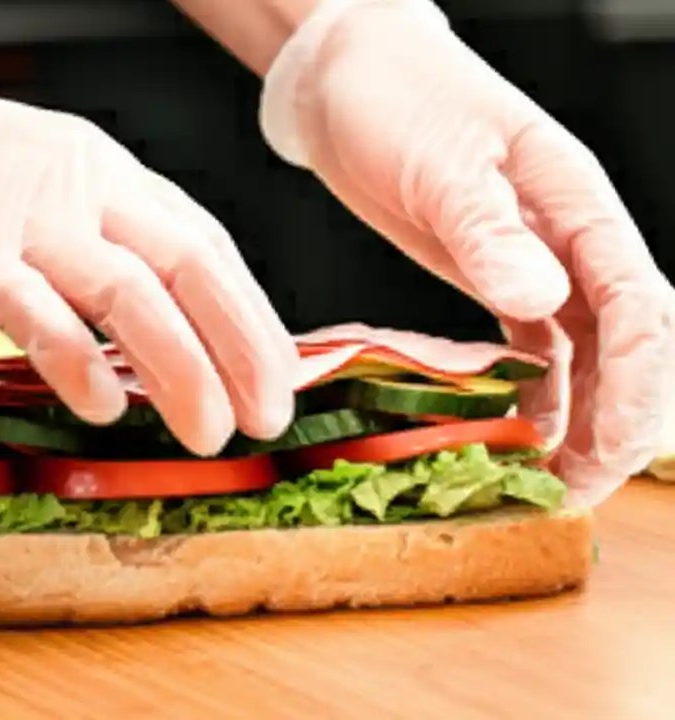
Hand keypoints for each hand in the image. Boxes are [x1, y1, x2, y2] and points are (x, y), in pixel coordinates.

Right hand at [0, 27, 299, 455]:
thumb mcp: (6, 182)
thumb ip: (67, 233)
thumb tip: (119, 310)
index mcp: (89, 164)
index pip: (198, 237)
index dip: (245, 309)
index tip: (268, 367)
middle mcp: (73, 181)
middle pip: (190, 266)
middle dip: (242, 346)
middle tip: (266, 415)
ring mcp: (21, 218)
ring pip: (137, 297)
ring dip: (185, 371)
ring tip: (210, 432)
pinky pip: (46, 318)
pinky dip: (84, 367)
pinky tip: (105, 410)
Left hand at [259, 0, 674, 504]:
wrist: (346, 78)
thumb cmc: (395, 99)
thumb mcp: (438, 162)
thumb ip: (488, 230)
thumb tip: (541, 300)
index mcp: (574, 203)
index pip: (637, 304)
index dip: (637, 383)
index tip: (608, 446)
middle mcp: (566, 238)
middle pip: (624, 345)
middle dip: (612, 424)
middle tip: (570, 492)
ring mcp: (532, 259)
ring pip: (583, 355)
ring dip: (574, 420)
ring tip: (542, 482)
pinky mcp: (491, 274)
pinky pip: (532, 347)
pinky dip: (531, 393)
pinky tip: (515, 431)